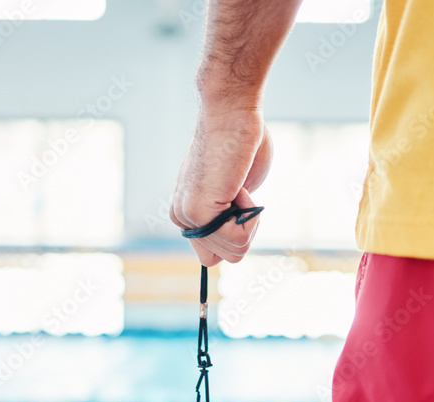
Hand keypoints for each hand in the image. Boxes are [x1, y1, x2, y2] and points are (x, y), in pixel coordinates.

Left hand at [170, 106, 271, 265]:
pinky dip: (251, 214)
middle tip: (241, 189)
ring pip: (236, 251)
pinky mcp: (198, 213)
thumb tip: (238, 234)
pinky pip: (239, 238)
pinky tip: (238, 185)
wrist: (231, 112)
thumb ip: (233, 217)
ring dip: (250, 220)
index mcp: (188, 214)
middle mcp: (182, 218)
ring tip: (238, 184)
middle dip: (247, 228)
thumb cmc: (241, 142)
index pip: (213, 257)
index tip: (239, 200)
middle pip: (229, 257)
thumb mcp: (238, 191)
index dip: (238, 235)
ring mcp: (188, 217)